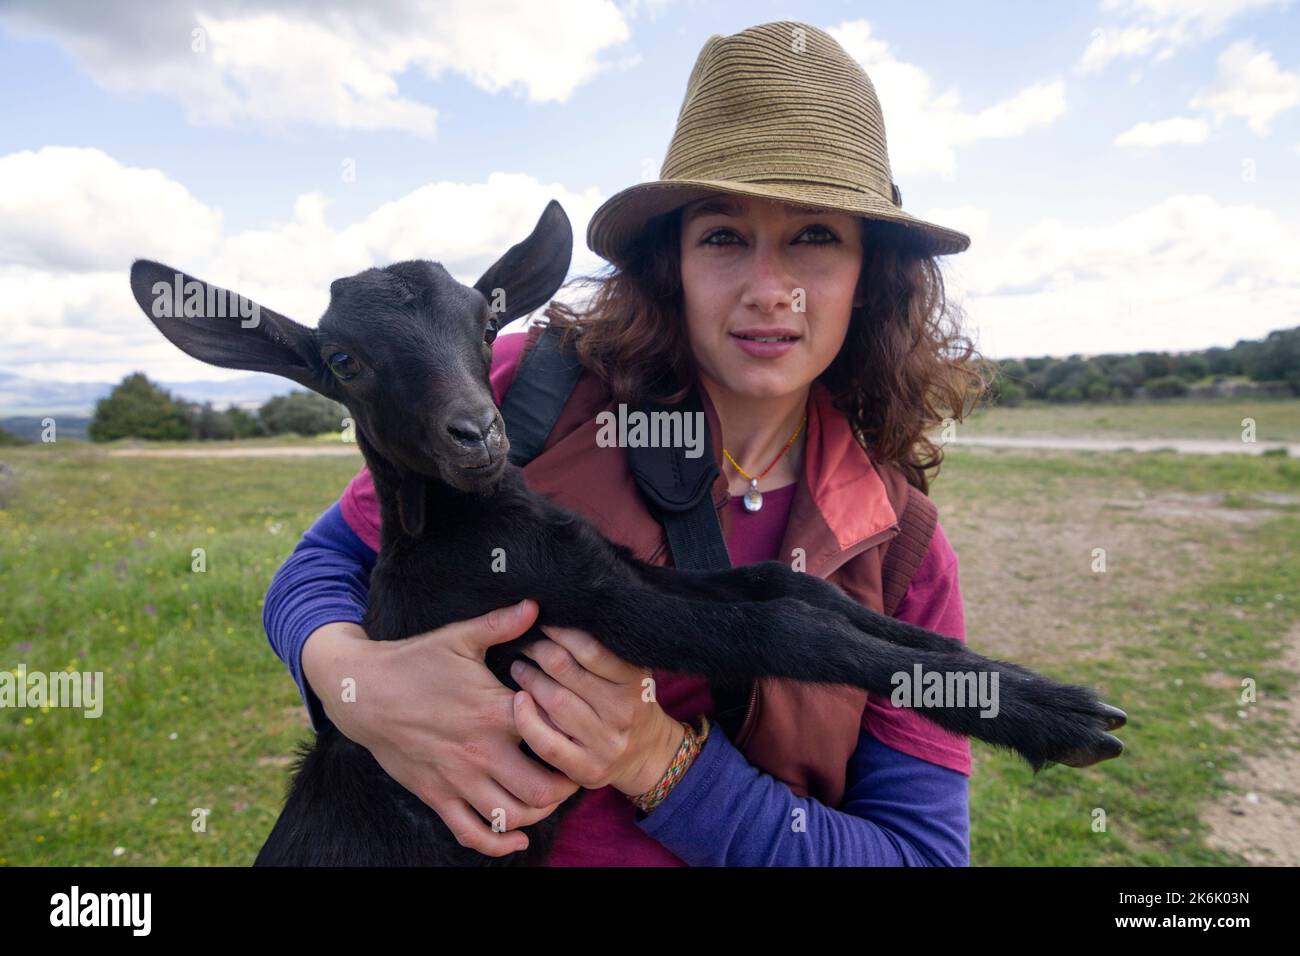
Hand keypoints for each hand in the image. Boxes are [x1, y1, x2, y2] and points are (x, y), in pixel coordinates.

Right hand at [300, 600, 579, 857]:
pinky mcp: (436, 795)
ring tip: (548, 797)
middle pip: (541, 790)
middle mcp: (480, 751)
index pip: (551, 733)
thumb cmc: (414, 662)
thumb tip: (535, 603)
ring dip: (538, 813)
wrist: (362, 692)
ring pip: (512, 816)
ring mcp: (457, 778)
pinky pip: (472, 834)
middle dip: (565, 786)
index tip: (582, 731)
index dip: (573, 735)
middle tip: (573, 772)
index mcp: (494, 711)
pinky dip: (499, 842)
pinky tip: (518, 836)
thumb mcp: (459, 637)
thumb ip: (501, 624)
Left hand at [509, 624, 686, 796]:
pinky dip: (526, 720)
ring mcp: (605, 743)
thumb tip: (567, 614)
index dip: (560, 632)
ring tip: (519, 666)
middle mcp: (622, 712)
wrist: (649, 757)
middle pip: (566, 672)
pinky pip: (547, 743)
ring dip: (529, 680)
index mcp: (635, 683)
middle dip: (539, 652)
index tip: (543, 624)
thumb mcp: (632, 673)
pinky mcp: (586, 769)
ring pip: (554, 703)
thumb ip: (607, 651)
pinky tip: (518, 701)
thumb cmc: (630, 703)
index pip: (591, 649)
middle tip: (525, 643)